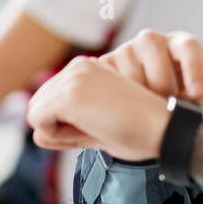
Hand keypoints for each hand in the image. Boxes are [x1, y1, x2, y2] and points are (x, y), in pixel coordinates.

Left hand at [26, 55, 169, 159]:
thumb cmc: (142, 131)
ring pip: (37, 115)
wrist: (165, 128)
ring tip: (99, 128)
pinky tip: (93, 129)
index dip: (67, 125)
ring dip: (61, 132)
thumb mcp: (99, 128)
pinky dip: (59, 137)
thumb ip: (69, 130)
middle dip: (60, 128)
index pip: (50, 103)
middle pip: (39, 107)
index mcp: (86, 69)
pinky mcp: (70, 94)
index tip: (100, 126)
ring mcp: (73, 78)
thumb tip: (36, 135)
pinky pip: (38, 123)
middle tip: (100, 129)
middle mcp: (77, 67)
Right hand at [97, 29, 202, 101]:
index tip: (197, 94)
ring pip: (133, 78)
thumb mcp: (196, 94)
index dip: (195, 70)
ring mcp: (126, 49)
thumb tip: (193, 106)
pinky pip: (110, 83)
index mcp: (179, 43)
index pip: (189, 47)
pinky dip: (120, 100)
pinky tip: (127, 108)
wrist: (149, 98)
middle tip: (168, 109)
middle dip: (166, 93)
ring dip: (141, 100)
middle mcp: (151, 40)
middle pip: (159, 66)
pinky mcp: (105, 62)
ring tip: (147, 111)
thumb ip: (200, 96)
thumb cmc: (179, 93)